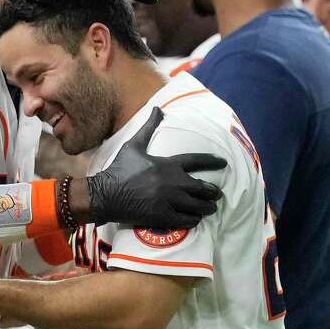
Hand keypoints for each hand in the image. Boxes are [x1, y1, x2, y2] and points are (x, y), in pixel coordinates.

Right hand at [86, 106, 225, 228]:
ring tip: (211, 208)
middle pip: (202, 188)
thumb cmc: (119, 169)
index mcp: (167, 164)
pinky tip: (196, 220)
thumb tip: (157, 108)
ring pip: (197, 206)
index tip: (224, 163)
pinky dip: (193, 220)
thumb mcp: (134, 146)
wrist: (105, 195)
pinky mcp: (161, 216)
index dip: (212, 162)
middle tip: (218, 195)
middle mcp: (172, 182)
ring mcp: (168, 201)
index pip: (197, 161)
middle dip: (213, 192)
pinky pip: (185, 220)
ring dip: (206, 207)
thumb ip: (148, 128)